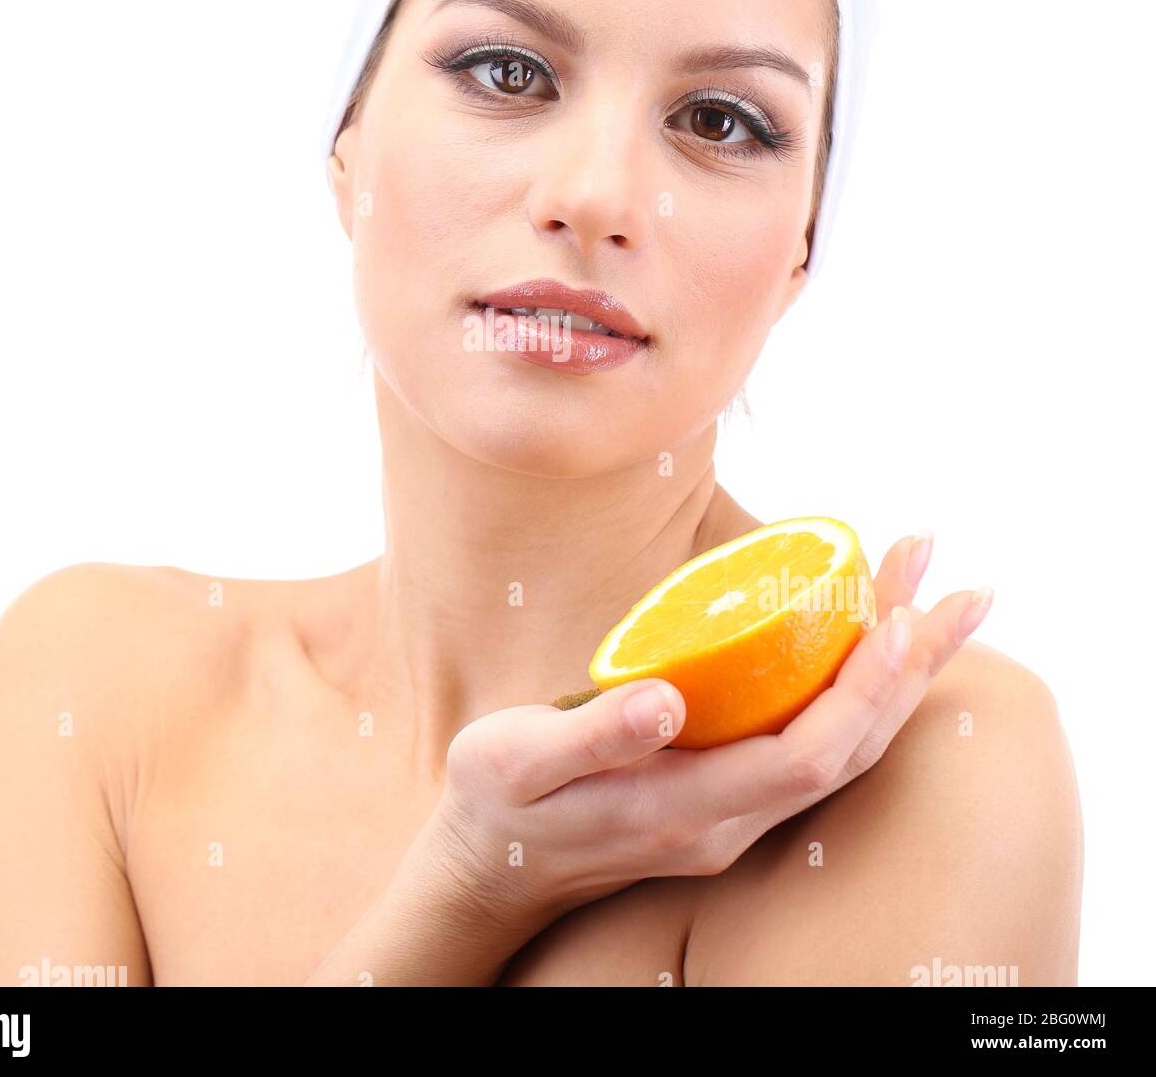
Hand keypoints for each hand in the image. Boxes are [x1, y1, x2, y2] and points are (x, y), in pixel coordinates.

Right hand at [425, 532, 992, 932]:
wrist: (491, 865)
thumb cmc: (500, 802)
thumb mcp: (519, 761)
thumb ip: (594, 736)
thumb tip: (666, 697)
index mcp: (685, 808)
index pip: (807, 755)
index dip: (862, 690)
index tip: (900, 616)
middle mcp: (730, 820)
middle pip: (851, 748)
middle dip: (910, 666)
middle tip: (956, 583)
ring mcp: (735, 813)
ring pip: (844, 747)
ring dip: (898, 676)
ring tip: (941, 601)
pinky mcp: (728, 794)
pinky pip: (816, 742)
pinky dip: (859, 690)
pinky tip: (873, 646)